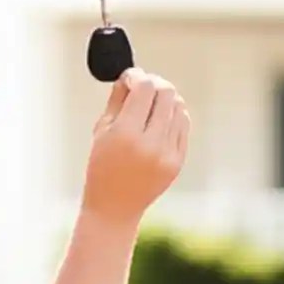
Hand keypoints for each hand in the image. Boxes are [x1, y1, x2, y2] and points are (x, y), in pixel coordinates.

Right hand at [81, 68, 189, 224]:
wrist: (114, 207)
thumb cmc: (100, 168)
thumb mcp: (100, 133)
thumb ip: (117, 101)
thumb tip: (130, 77)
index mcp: (125, 135)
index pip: (144, 88)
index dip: (137, 76)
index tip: (129, 77)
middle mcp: (150, 143)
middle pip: (166, 93)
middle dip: (154, 84)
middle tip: (142, 87)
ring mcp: (168, 153)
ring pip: (178, 107)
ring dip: (165, 99)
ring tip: (151, 103)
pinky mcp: (179, 161)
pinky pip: (183, 125)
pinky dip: (173, 115)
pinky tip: (160, 118)